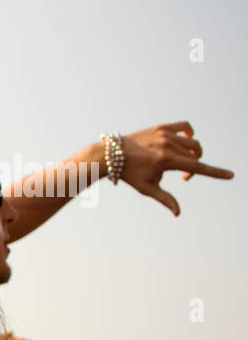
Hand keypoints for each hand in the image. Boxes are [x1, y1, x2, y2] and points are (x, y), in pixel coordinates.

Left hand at [118, 122, 233, 215]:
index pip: (197, 167)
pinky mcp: (160, 127)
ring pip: (192, 143)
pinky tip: (185, 141)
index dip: (215, 173)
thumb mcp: (147, 188)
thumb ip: (165, 199)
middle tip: (183, 177)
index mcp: (166, 160)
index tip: (230, 175)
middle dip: (194, 167)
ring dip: (192, 153)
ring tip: (181, 162)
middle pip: (195, 155)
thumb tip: (178, 213)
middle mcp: (168, 145)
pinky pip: (184, 126)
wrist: (110, 155)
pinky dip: (189, 133)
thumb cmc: (129, 174)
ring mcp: (164, 134)